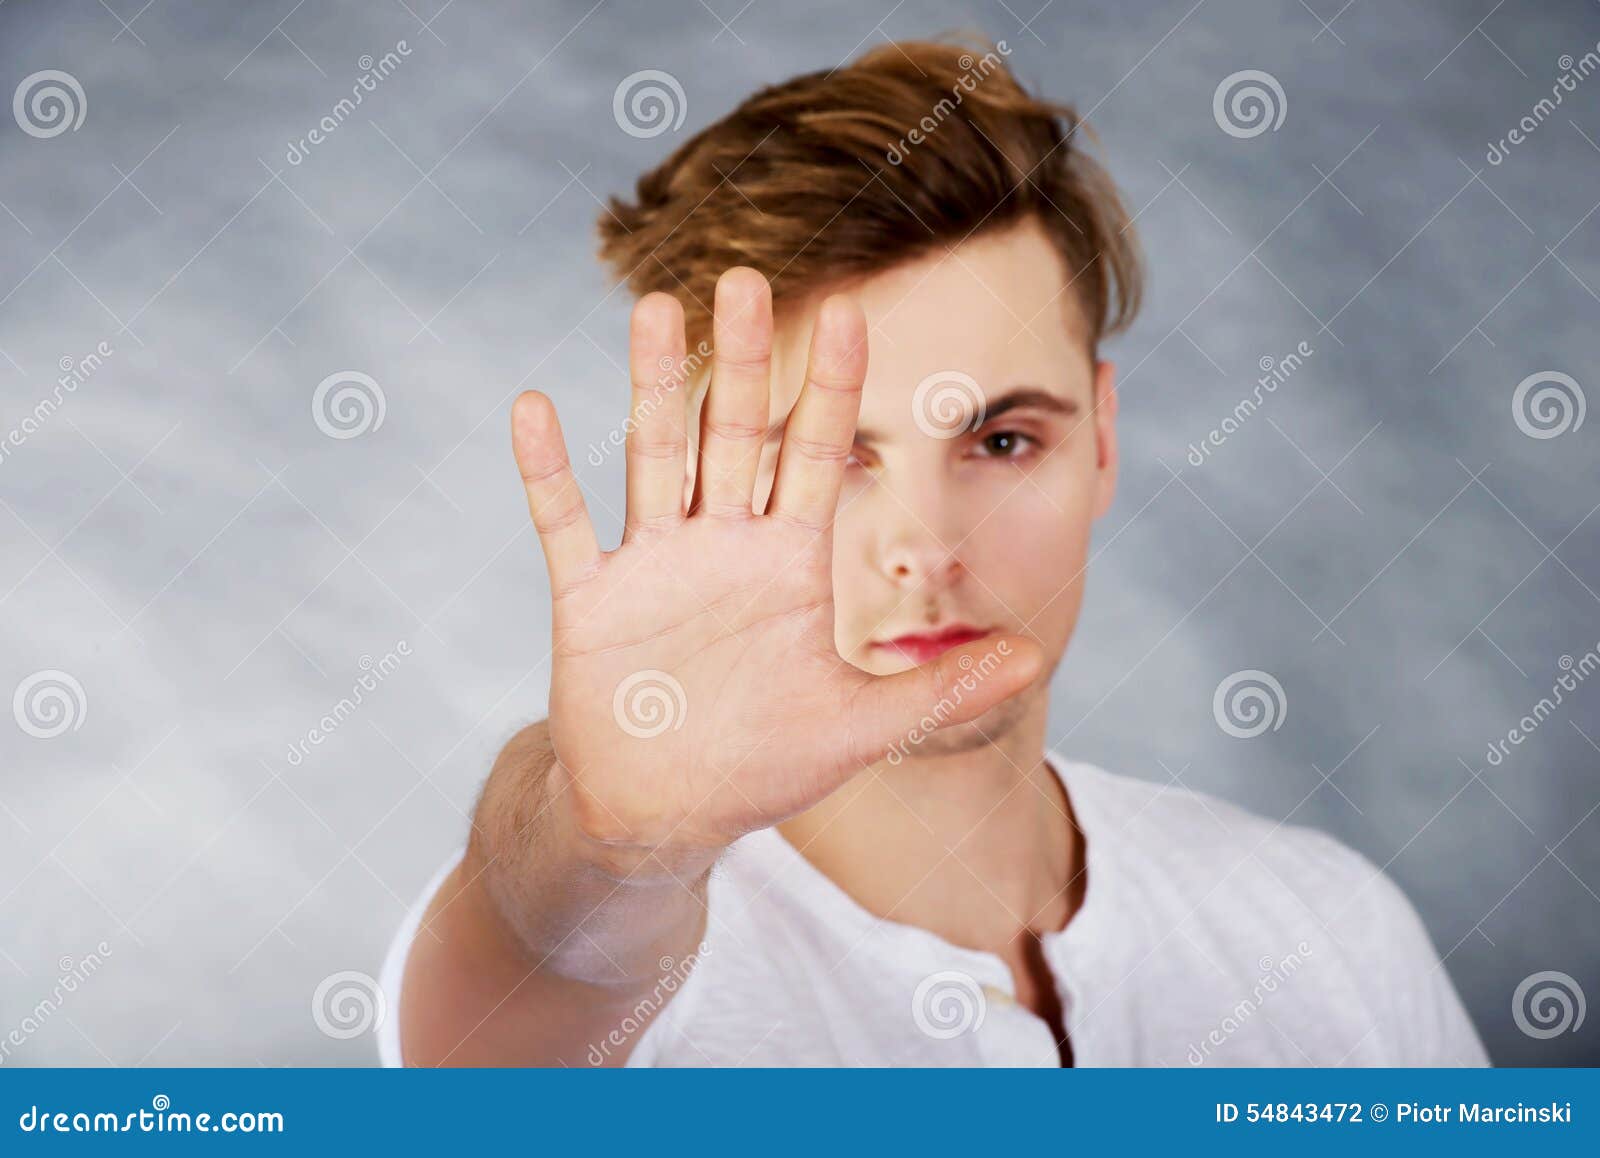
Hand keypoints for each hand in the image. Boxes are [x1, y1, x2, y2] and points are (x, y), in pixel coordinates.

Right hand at [511, 268, 1041, 855]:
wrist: (666, 813)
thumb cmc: (762, 765)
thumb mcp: (860, 728)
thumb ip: (942, 690)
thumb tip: (1039, 656)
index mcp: (787, 562)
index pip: (815, 452)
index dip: (831, 384)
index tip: (851, 309)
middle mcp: (722, 545)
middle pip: (734, 433)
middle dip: (744, 358)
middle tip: (746, 276)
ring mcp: (654, 565)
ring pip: (655, 456)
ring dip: (654, 386)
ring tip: (656, 309)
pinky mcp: (593, 599)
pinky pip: (565, 523)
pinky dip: (549, 470)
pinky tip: (535, 406)